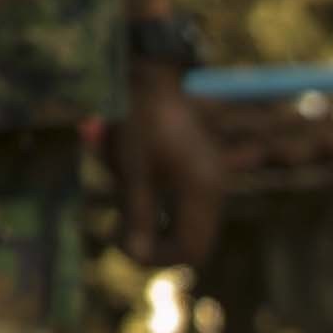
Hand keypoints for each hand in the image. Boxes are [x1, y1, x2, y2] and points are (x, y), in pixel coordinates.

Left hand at [109, 63, 225, 265]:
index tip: (122, 243)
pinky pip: (181, 204)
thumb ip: (137, 213)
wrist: (153, 74)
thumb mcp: (132, 167)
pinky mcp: (199, 171)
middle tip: (118, 229)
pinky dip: (157, 205)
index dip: (157, 257)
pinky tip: (132, 185)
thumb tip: (135, 255)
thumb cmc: (140, 117)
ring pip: (185, 224)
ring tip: (121, 199)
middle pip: (192, 243)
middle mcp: (213, 190)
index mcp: (203, 191)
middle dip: (154, 241)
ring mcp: (209, 181)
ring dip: (153, 221)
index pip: (191, 251)